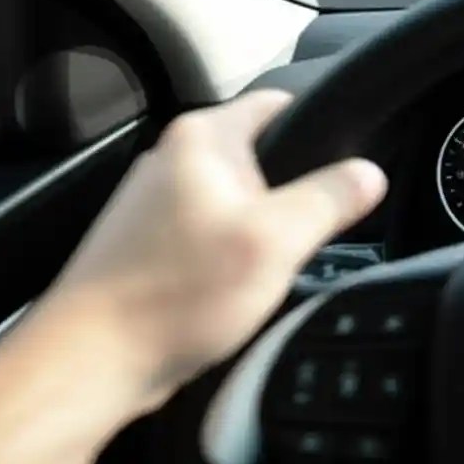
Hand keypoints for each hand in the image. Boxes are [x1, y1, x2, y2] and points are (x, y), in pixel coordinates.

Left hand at [49, 90, 387, 402]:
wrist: (94, 360)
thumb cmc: (174, 296)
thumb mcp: (277, 241)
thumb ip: (331, 198)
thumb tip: (370, 173)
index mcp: (202, 138)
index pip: (279, 103)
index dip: (320, 127)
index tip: (345, 162)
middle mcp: (173, 158)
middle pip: (262, 158)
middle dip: (291, 195)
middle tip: (301, 238)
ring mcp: (156, 202)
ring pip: (238, 202)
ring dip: (259, 233)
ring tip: (260, 272)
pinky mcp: (149, 243)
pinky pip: (211, 237)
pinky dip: (229, 259)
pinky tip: (229, 293)